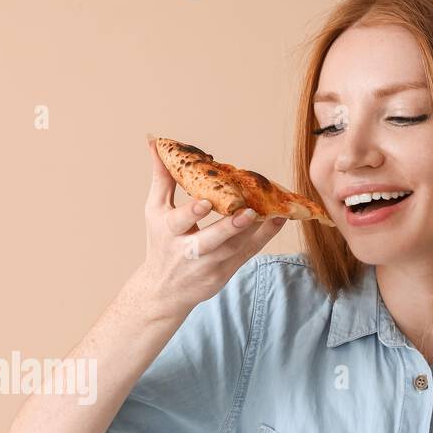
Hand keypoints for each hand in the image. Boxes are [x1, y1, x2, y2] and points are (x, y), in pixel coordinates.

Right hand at [132, 135, 284, 318]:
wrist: (164, 291)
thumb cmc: (160, 242)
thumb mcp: (155, 211)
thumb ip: (162, 177)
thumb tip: (156, 142)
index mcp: (169, 233)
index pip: (180, 222)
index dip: (193, 213)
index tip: (206, 202)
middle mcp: (188, 252)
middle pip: (211, 241)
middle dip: (229, 228)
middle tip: (248, 212)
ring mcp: (208, 266)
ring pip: (235, 247)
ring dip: (255, 228)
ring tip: (274, 209)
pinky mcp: (224, 274)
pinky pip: (247, 253)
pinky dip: (264, 236)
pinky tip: (278, 218)